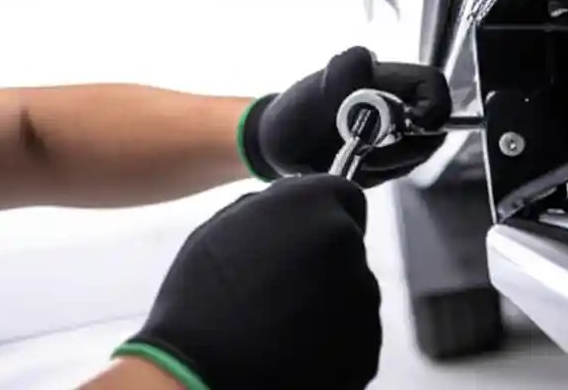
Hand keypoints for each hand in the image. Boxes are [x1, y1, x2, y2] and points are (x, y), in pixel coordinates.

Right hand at [114, 175, 379, 389]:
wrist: (202, 378)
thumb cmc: (200, 304)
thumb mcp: (222, 230)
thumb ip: (273, 206)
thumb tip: (299, 201)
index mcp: (313, 205)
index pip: (345, 196)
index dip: (325, 215)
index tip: (305, 236)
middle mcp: (347, 244)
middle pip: (348, 246)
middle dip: (323, 261)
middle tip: (278, 288)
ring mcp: (363, 297)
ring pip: (352, 291)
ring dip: (327, 301)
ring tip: (278, 324)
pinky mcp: (368, 345)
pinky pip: (354, 334)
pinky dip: (332, 341)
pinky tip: (292, 349)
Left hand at [239, 47, 451, 185]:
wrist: (279, 145)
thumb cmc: (295, 111)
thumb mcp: (318, 87)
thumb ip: (345, 71)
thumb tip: (367, 60)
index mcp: (386, 78)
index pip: (432, 84)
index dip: (435, 105)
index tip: (416, 125)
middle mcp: (398, 103)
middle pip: (432, 126)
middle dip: (403, 146)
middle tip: (368, 149)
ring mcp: (396, 132)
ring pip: (418, 152)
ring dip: (388, 161)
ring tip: (356, 155)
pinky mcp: (388, 158)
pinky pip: (402, 169)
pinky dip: (381, 172)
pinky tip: (359, 164)